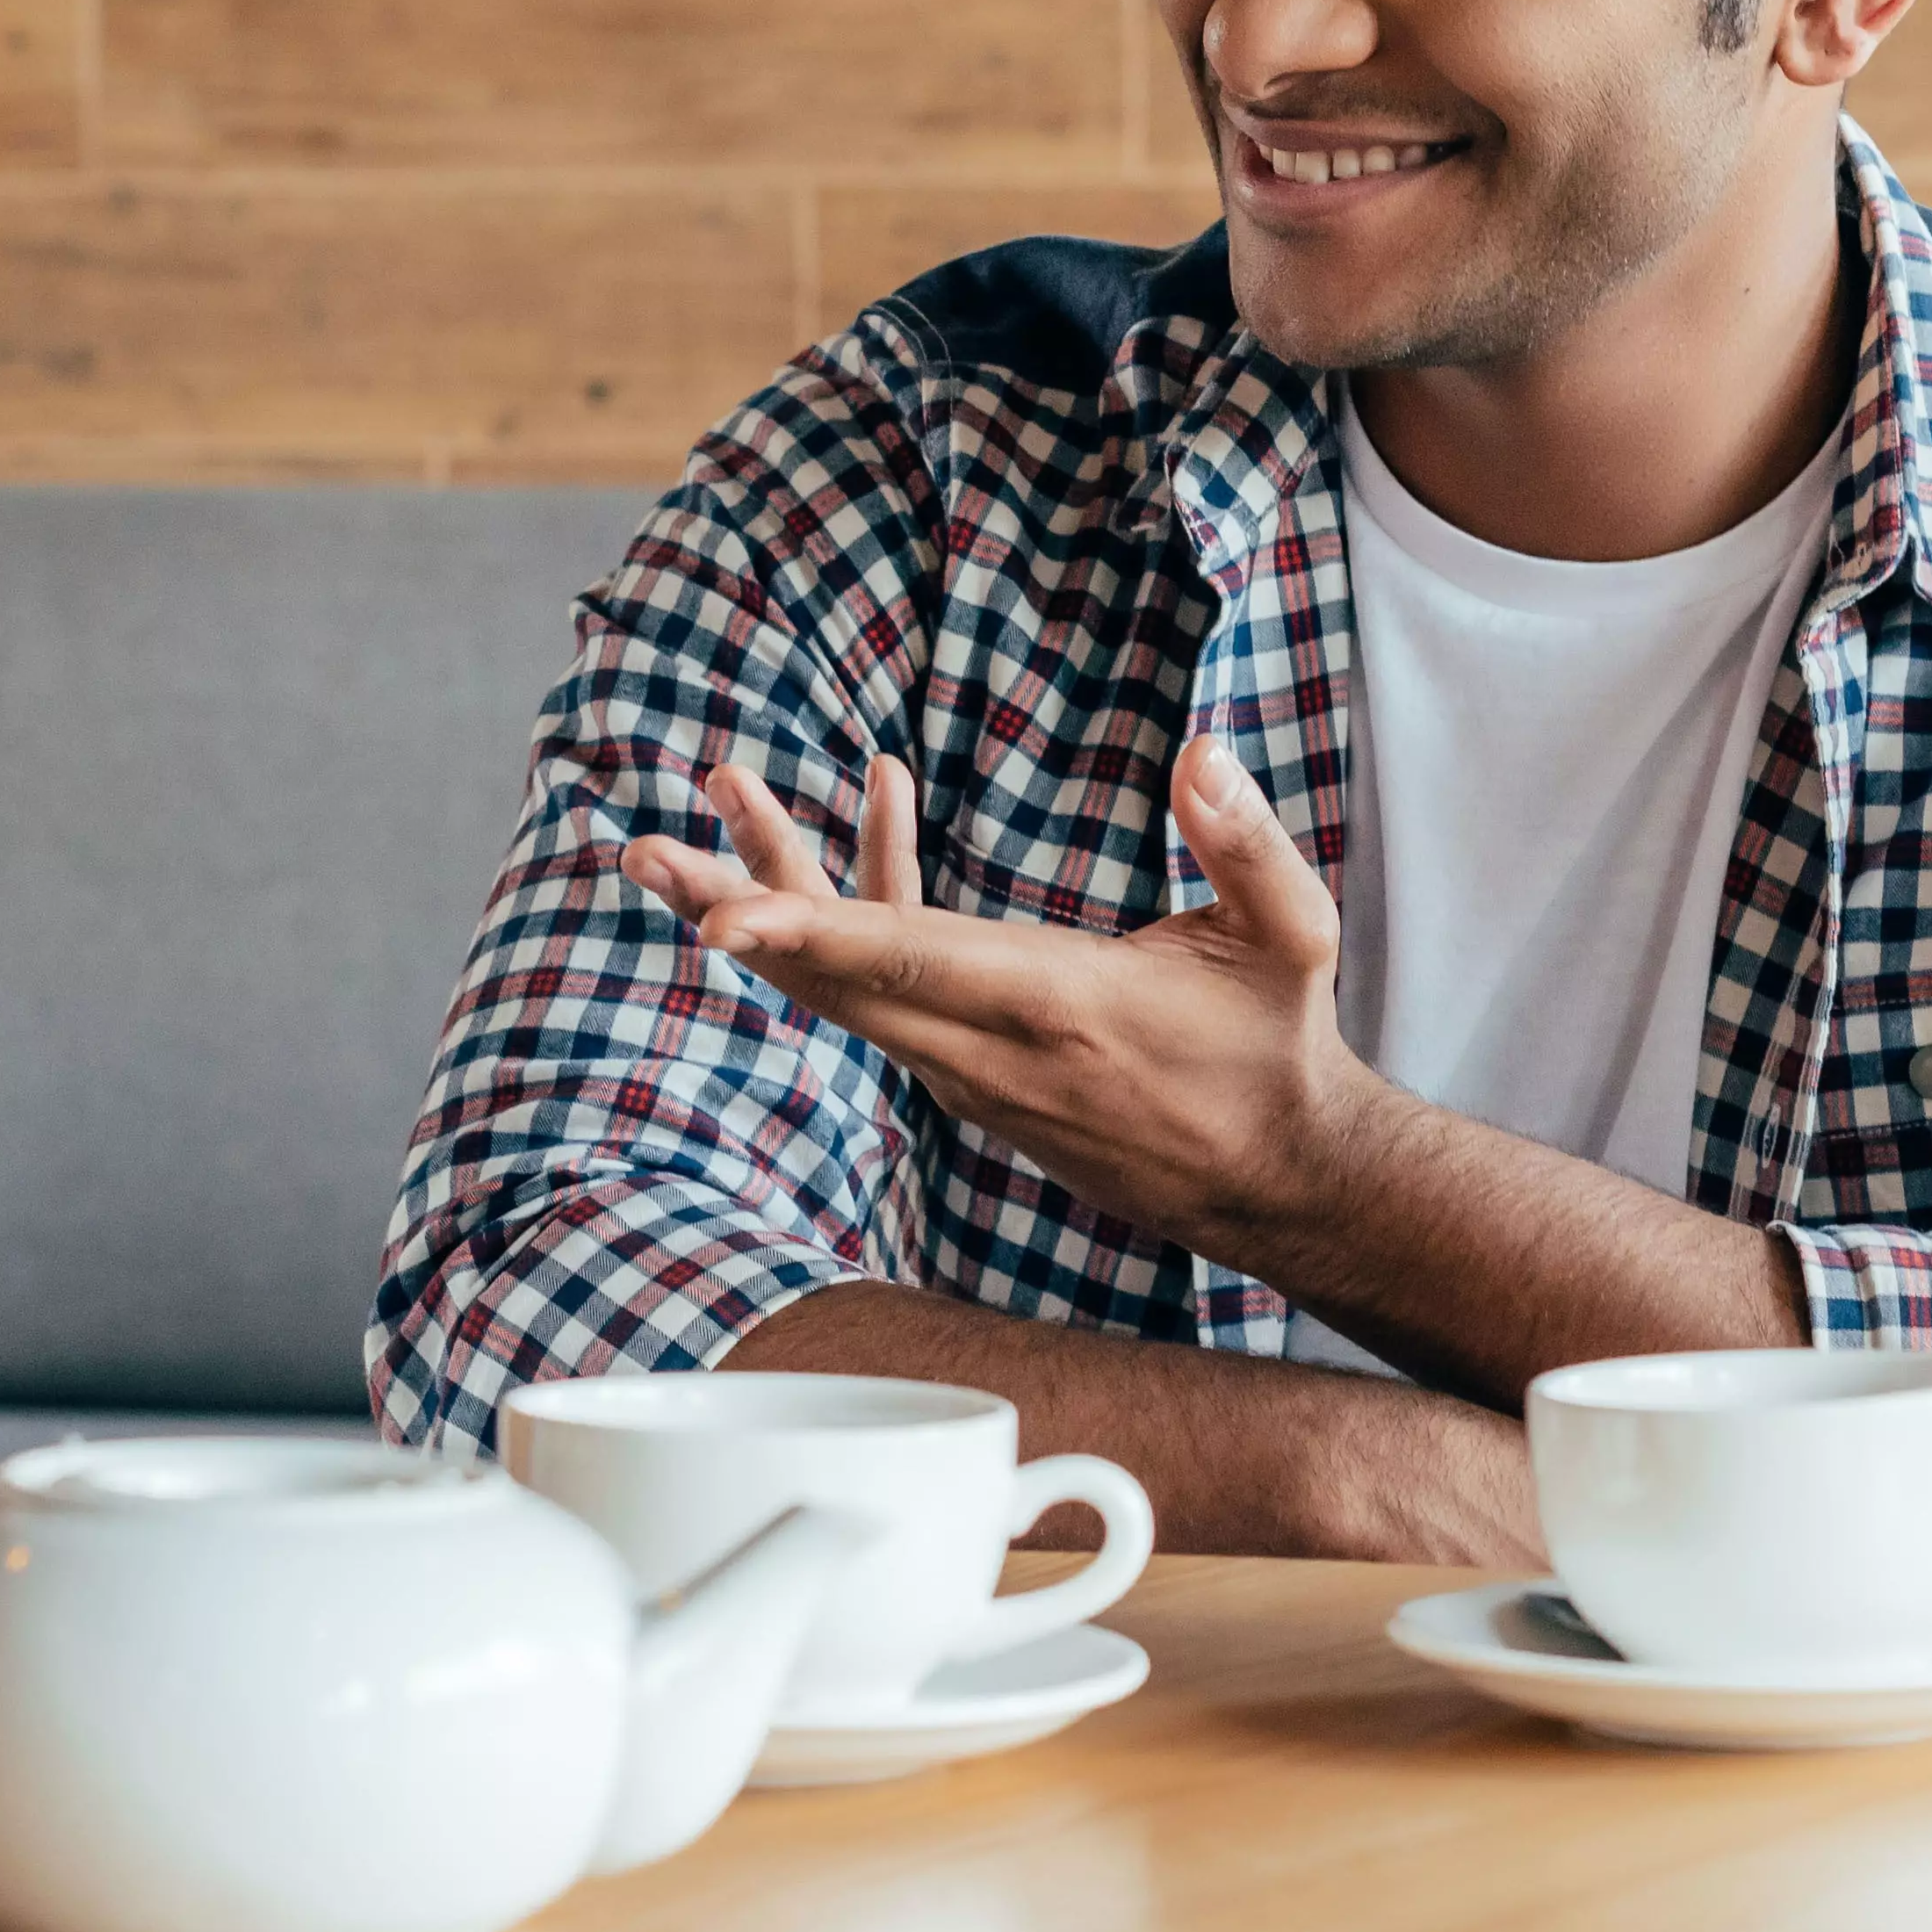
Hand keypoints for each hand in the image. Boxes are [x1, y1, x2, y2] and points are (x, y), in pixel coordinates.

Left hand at [618, 739, 1393, 1256]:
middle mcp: (988, 1052)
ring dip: (776, 893)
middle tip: (640, 850)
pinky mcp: (967, 1075)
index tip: (717, 916)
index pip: (909, 966)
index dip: (808, 934)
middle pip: (832, 980)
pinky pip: (887, 987)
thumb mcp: (1291, 937)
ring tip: (723, 794)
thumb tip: (1201, 752)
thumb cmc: (1275, 1047)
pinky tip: (883, 808)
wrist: (1270, 1179)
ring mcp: (968, 1073)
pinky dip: (860, 906)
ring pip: (845, 984)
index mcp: (1057, 1011)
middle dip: (730, 908)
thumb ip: (1245, 843)